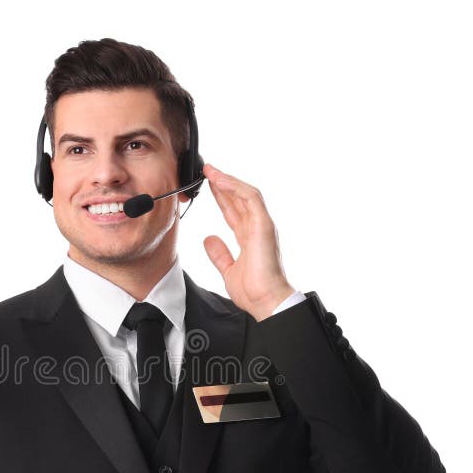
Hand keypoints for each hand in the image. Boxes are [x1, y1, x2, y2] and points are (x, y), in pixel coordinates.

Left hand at [202, 163, 295, 320]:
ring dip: (227, 181)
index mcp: (250, 238)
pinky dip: (235, 187)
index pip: (234, 211)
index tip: (208, 186)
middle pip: (238, 199)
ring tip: (211, 170)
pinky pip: (251, 198)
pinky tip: (220, 181)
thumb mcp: (228, 270)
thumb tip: (208, 239)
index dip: (221, 197)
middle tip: (207, 170)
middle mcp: (257, 228)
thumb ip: (219, 254)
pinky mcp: (264, 225)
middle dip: (222, 183)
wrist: (266, 302)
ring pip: (245, 194)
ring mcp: (262, 225)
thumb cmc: (254, 292)